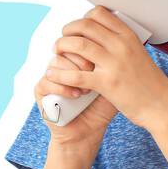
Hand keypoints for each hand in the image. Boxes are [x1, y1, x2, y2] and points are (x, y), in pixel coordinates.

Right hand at [33, 45, 117, 163]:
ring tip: (87, 88)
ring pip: (56, 61)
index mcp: (79, 56)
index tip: (104, 58)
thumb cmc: (102, 107)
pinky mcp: (42, 91)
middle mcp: (64, 63)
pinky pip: (47, 81)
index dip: (91, 43)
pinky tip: (77, 95)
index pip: (82, 36)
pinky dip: (63, 88)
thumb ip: (115, 63)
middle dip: (82, 56)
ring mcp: (52, 75)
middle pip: (68, 44)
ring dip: (73, 73)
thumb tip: (125, 41)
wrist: (90, 132)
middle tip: (93, 70)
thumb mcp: (113, 83)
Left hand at [47, 6, 167, 128]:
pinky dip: (60, 74)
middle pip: (85, 25)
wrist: (161, 105)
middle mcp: (121, 45)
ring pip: (78, 45)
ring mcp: (114, 64)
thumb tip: (103, 34)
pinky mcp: (107, 84)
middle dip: (68, 30)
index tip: (78, 28)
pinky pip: (76, 75)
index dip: (83, 18)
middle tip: (63, 39)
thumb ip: (122, 43)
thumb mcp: (139, 53)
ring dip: (61, 47)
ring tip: (57, 53)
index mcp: (128, 36)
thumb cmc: (150, 82)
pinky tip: (53, 75)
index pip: (99, 13)